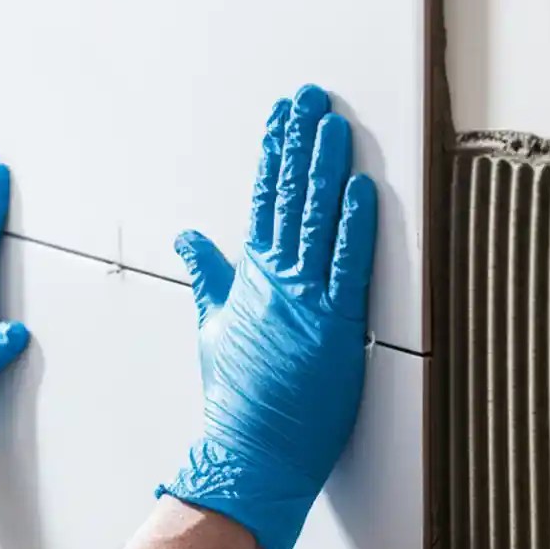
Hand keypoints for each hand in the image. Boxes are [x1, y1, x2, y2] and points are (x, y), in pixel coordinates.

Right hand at [159, 85, 377, 548]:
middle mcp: (276, 280)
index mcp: (250, 277)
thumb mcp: (213, 326)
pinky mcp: (335, 328)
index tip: (280, 116)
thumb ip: (207, 276)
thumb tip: (189, 240)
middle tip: (311, 97)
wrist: (248, 452)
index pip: (262, 199)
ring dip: (325, 168)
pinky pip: (347, 268)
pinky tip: (361, 190)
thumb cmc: (235, 398)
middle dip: (300, 142)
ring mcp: (305, 301)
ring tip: (333, 123)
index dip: (273, 153)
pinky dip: (354, 228)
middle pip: (289, 197)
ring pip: (315, 221)